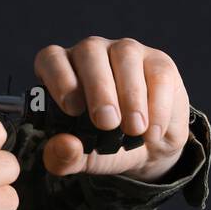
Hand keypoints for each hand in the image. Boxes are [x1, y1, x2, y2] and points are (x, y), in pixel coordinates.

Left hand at [33, 36, 190, 181]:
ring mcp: (125, 52)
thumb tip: (63, 146)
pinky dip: (157, 105)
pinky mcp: (158, 62)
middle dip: (98, 89)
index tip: (71, 109)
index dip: (59, 78)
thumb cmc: (104, 143)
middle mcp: (91, 53)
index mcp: (62, 69)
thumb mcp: (81, 157)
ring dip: (130, 94)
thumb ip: (62, 157)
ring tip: (133, 129)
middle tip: (106, 123)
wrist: (147, 146)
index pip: (51, 58)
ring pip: (125, 55)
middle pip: (89, 53)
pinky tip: (152, 131)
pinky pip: (158, 73)